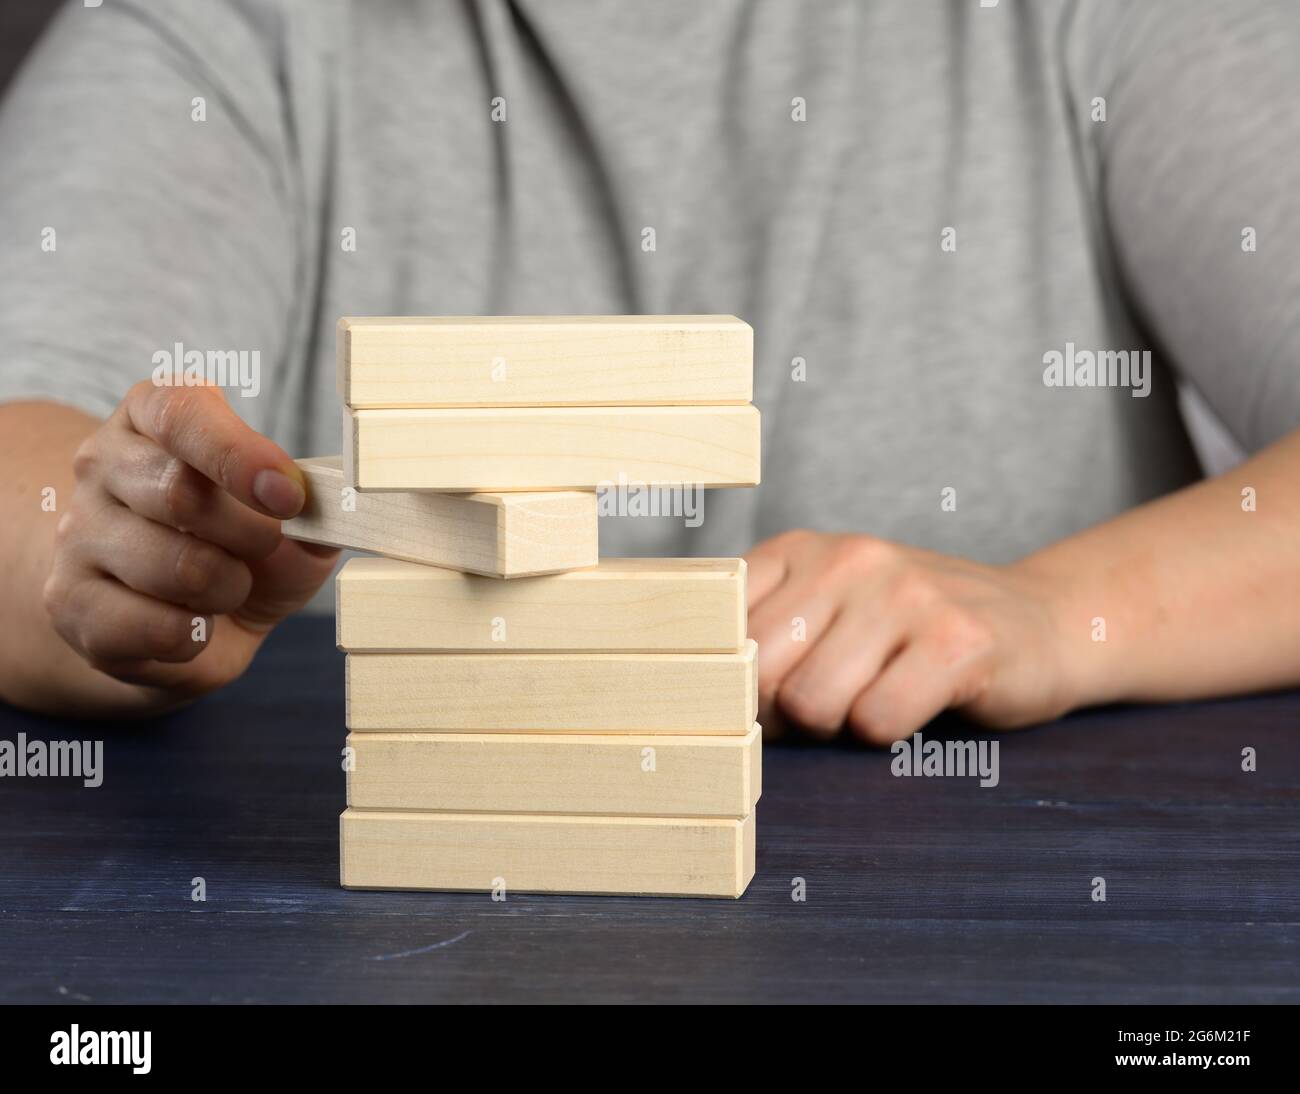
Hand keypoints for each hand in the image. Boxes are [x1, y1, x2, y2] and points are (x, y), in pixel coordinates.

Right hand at [42, 380, 338, 708]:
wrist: (176, 613)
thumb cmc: (242, 549)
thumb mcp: (293, 528)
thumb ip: (314, 523)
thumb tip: (319, 529)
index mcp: (155, 416)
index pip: (181, 414)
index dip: (239, 455)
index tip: (290, 494)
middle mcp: (102, 464)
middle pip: (178, 493)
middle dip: (249, 533)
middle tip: (265, 546)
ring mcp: (78, 533)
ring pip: (174, 566)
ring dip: (228, 588)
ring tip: (227, 586)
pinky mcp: (70, 603)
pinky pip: (156, 627)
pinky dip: (196, 635)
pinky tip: (192, 623)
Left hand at [744, 530, 1072, 743]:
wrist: (1039, 622)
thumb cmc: (910, 635)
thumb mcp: (827, 613)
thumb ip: (764, 638)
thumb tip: (701, 701)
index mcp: (801, 549)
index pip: (720, 630)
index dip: (731, 684)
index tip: (762, 700)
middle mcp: (849, 558)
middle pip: (760, 676)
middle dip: (785, 715)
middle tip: (831, 709)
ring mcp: (906, 593)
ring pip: (813, 704)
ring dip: (840, 727)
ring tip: (875, 700)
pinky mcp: (957, 639)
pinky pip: (876, 721)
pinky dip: (889, 735)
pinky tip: (918, 705)